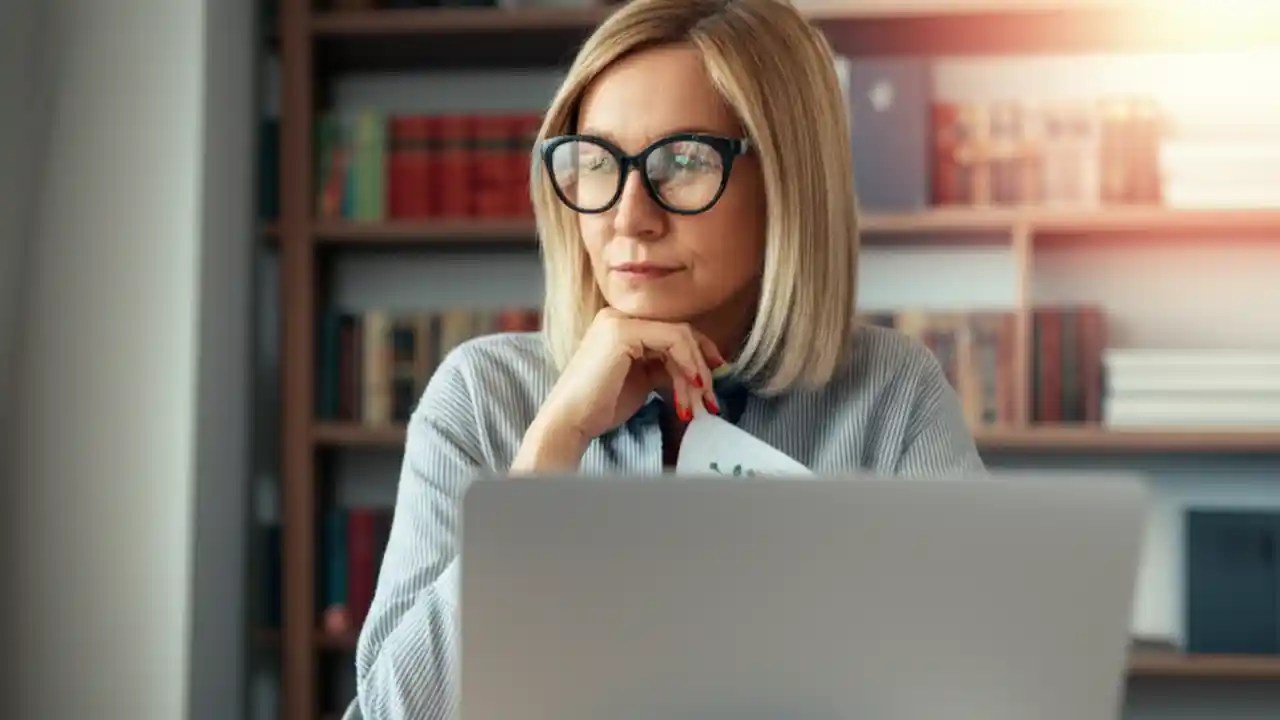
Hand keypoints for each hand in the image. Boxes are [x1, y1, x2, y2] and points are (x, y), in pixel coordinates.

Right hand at [513, 308, 725, 470]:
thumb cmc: (601, 407)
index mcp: (622, 324)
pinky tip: (692, 387)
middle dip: (703, 365)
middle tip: (713, 398)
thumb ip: (664, 366)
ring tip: (700, 404)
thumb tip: (697, 369)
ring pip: (680, 336)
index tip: (713, 378)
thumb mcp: (642, 381)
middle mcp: (619, 316)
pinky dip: (688, 364)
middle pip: (680, 331)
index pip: (672, 330)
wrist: (570, 422)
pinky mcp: (623, 332)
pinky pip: (672, 340)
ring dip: (696, 373)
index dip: (700, 351)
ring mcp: (619, 321)